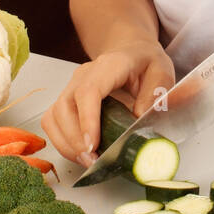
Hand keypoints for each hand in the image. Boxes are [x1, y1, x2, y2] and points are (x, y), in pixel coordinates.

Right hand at [40, 38, 175, 165]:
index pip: (88, 91)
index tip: (93, 146)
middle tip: (94, 162)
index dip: (87, 120)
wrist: (131, 52)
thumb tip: (137, 119)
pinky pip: (52, 123)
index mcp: (109, 65)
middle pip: (65, 107)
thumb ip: (154, 94)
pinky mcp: (65, 100)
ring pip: (54, 117)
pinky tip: (80, 153)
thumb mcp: (161, 73)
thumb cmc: (145, 63)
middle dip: (75, 140)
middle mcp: (83, 75)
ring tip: (88, 161)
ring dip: (67, 144)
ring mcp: (71, 87)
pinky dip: (62, 142)